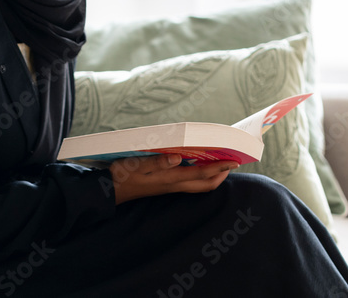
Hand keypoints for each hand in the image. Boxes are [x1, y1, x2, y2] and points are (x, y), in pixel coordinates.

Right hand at [109, 154, 238, 204]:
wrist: (112, 190)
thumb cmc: (124, 174)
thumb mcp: (138, 165)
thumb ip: (158, 161)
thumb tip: (178, 157)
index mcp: (171, 178)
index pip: (202, 174)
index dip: (220, 167)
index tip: (234, 161)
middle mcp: (175, 184)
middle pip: (206, 184)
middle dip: (222, 174)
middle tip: (232, 161)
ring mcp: (171, 186)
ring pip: (199, 185)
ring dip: (213, 175)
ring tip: (220, 162)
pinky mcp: (166, 185)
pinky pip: (190, 182)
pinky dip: (200, 174)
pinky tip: (197, 164)